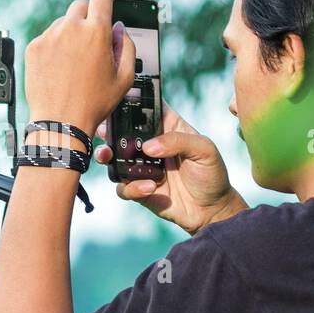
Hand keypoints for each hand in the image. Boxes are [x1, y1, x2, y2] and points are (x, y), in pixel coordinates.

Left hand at [23, 0, 136, 136]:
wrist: (60, 121)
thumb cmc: (93, 103)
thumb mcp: (124, 78)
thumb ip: (127, 47)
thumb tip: (119, 30)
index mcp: (96, 32)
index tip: (107, 0)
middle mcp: (71, 28)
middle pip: (80, 5)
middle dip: (88, 17)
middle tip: (91, 38)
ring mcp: (49, 37)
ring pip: (63, 22)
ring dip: (70, 33)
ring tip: (74, 61)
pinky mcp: (34, 47)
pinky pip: (47, 37)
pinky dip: (55, 46)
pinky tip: (60, 67)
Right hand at [95, 101, 245, 234]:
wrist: (211, 210)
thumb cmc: (211, 174)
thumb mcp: (204, 150)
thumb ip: (178, 141)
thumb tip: (148, 147)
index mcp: (166, 128)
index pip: (145, 108)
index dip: (129, 102)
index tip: (115, 102)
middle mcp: (150, 145)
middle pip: (121, 131)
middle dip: (107, 129)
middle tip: (102, 131)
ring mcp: (141, 168)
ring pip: (113, 159)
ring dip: (106, 155)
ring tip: (107, 156)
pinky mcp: (138, 189)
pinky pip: (124, 187)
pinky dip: (132, 187)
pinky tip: (150, 188)